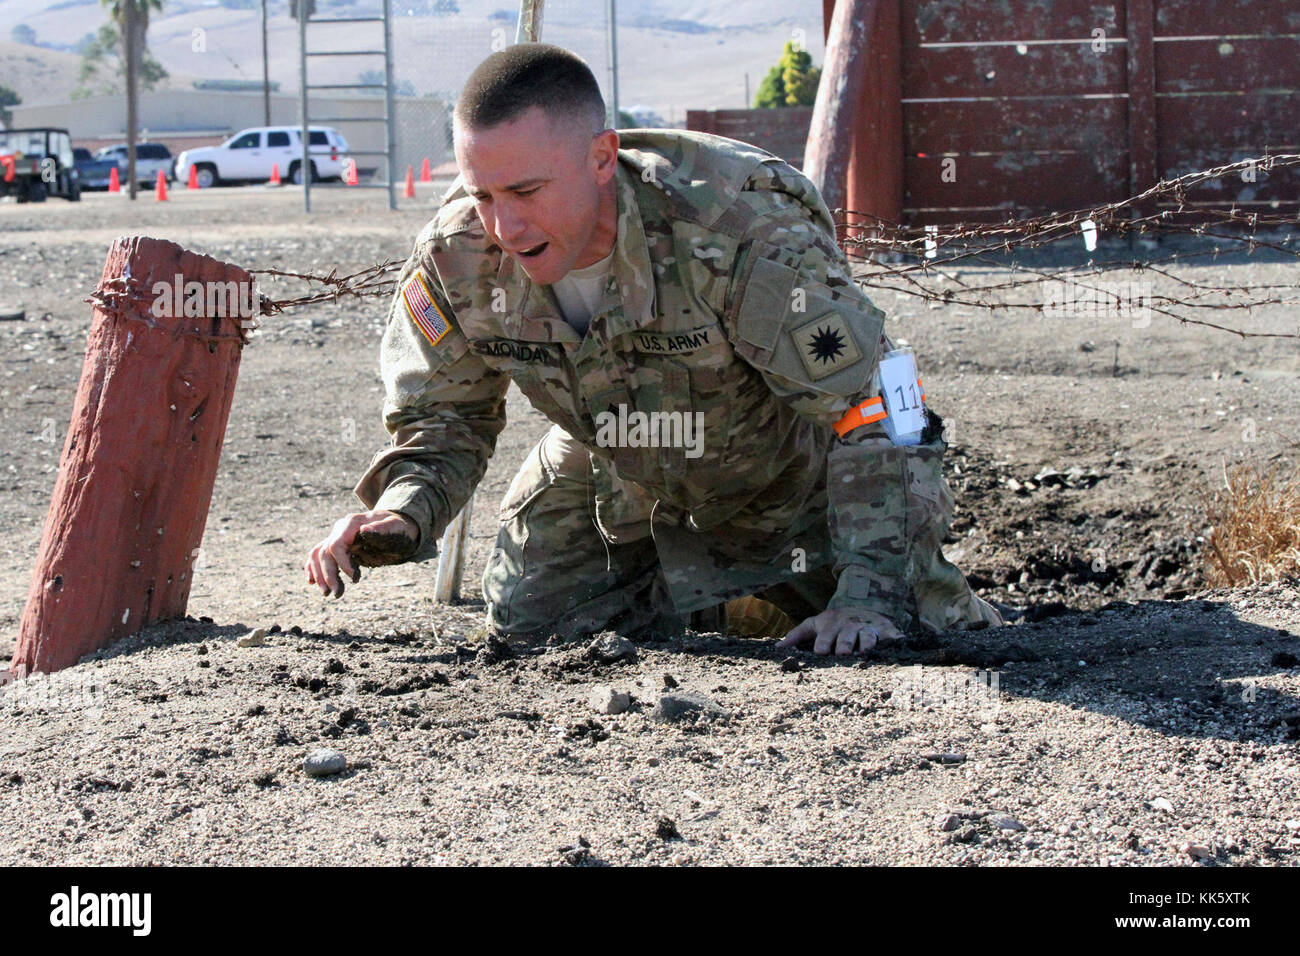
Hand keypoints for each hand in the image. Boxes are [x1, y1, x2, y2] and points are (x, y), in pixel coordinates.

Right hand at [304, 510, 418, 597]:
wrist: (397, 526)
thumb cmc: (399, 528)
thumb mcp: (396, 528)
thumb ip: (382, 529)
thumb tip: (364, 530)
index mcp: (353, 523)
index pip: (336, 544)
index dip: (341, 563)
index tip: (355, 580)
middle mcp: (340, 528)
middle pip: (325, 552)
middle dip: (329, 575)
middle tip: (337, 594)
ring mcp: (337, 536)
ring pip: (318, 554)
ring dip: (319, 575)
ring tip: (328, 593)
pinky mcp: (337, 545)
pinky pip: (318, 554)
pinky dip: (313, 567)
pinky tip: (312, 581)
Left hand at [776, 607, 902, 655]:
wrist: (861, 608)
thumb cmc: (833, 623)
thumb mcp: (814, 624)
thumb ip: (796, 636)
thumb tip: (777, 649)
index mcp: (831, 624)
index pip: (826, 635)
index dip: (824, 643)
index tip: (821, 652)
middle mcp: (850, 625)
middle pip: (847, 636)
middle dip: (845, 643)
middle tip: (843, 653)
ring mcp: (868, 627)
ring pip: (868, 635)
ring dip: (867, 643)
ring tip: (865, 651)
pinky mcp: (886, 629)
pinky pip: (892, 635)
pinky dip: (896, 640)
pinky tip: (900, 644)